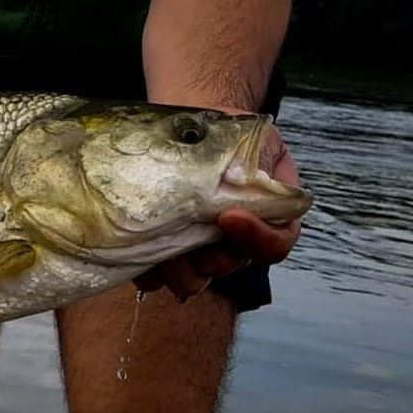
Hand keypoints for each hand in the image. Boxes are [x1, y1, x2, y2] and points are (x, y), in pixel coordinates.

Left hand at [133, 114, 303, 299]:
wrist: (183, 133)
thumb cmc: (224, 134)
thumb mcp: (256, 139)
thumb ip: (266, 164)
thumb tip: (258, 184)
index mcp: (264, 216)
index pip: (275, 244)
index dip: (257, 239)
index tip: (228, 216)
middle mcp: (233, 240)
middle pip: (231, 265)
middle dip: (210, 257)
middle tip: (189, 234)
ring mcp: (198, 251)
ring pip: (194, 279)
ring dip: (178, 268)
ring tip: (162, 245)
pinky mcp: (162, 253)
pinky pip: (156, 277)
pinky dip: (148, 269)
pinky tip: (137, 250)